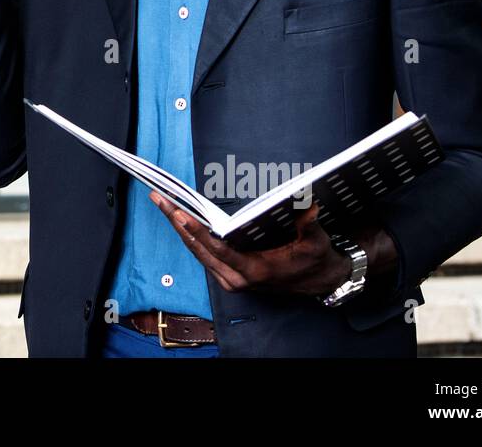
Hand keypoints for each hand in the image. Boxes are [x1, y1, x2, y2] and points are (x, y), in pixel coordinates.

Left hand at [148, 195, 351, 296]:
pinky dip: (190, 236)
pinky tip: (180, 219)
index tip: (179, 213)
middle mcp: (237, 278)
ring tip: (163, 203)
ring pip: (197, 252)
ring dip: (179, 228)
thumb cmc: (316, 261)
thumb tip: (308, 206)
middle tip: (159, 198)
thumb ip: (309, 225)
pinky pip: (203, 255)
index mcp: (254, 270)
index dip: (196, 230)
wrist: (322, 282)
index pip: (218, 248)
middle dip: (177, 222)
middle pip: (198, 248)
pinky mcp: (229, 276)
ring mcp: (231, 279)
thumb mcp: (316, 243)